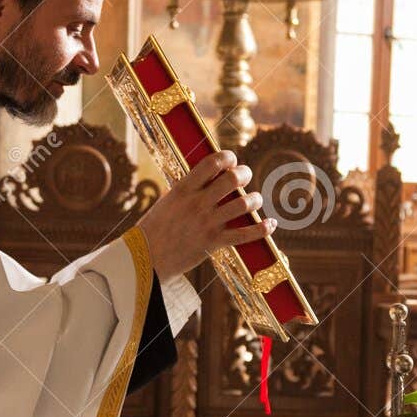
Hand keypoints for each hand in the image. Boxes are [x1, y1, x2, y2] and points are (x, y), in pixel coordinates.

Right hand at [136, 150, 275, 279]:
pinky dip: (262, 229)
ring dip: (254, 199)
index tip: (231, 160)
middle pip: (232, 179)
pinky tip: (270, 223)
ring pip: (243, 204)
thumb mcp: (167, 201)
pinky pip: (244, 235)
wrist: (145, 259)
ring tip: (254, 199)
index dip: (227, 157)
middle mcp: (197, 204)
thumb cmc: (154, 229)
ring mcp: (207, 223)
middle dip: (244, 173)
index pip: (212, 163)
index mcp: (183, 189)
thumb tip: (206, 176)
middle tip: (244, 176)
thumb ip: (187, 189)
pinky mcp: (213, 243)